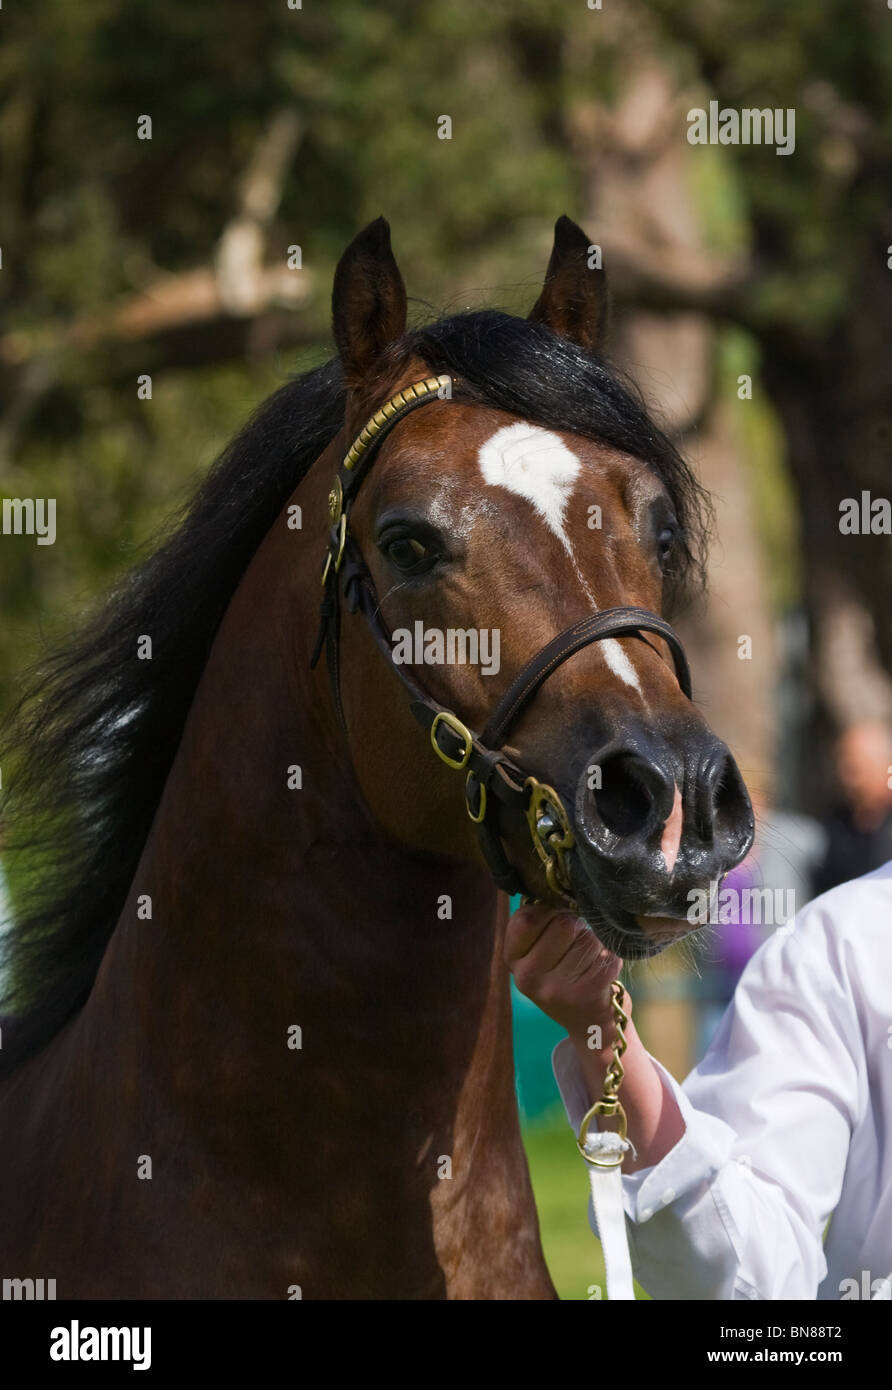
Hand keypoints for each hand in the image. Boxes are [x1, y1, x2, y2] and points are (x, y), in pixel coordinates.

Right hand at [504, 902, 624, 1045]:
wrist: (591, 1025)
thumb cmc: (567, 975)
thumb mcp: (540, 954)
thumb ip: (540, 923)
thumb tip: (555, 886)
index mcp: (513, 961)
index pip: (526, 917)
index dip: (548, 908)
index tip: (558, 917)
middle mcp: (529, 977)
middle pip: (562, 922)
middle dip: (577, 925)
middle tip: (577, 945)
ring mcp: (557, 988)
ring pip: (588, 937)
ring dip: (595, 942)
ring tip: (589, 962)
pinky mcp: (587, 993)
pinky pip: (607, 954)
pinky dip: (611, 957)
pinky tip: (602, 974)